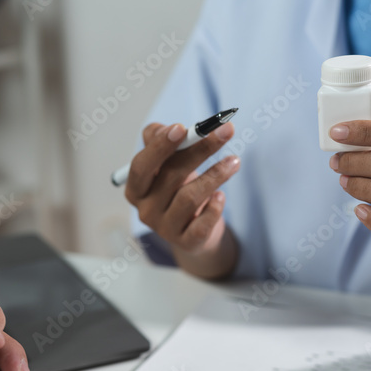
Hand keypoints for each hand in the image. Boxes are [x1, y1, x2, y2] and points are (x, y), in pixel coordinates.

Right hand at [125, 121, 240, 277]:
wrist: (194, 231)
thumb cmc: (178, 189)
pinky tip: (222, 196)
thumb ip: (161, 139)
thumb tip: (171, 129)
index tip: (182, 128)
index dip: (160, 146)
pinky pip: (202, 224)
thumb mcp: (167, 163)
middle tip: (226, 131)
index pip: (142, 166)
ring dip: (216, 175)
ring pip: (190, 197)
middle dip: (200, 149)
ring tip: (234, 161)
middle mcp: (146, 210)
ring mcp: (165, 229)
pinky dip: (214, 208)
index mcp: (136, 189)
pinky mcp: (187, 243)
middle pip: (171, 176)